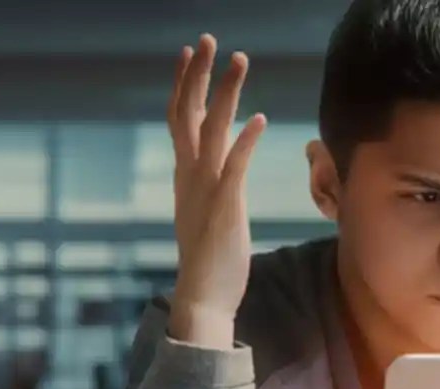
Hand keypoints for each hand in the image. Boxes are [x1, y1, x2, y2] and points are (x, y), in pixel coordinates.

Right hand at [167, 34, 266, 348]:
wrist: (203, 297)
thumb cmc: (211, 259)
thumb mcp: (207, 212)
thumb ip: (210, 186)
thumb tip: (219, 167)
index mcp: (185, 176)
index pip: (179, 119)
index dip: (184, 84)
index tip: (191, 53)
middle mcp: (190, 176)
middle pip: (188, 113)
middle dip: (199, 74)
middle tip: (210, 40)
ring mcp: (205, 190)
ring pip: (211, 129)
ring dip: (226, 93)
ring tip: (239, 61)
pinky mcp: (224, 207)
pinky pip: (234, 166)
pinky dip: (245, 141)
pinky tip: (260, 119)